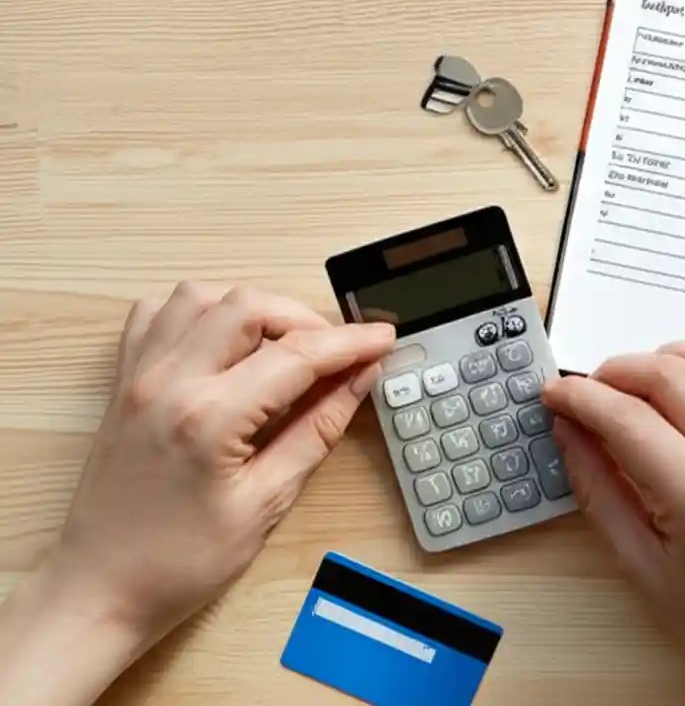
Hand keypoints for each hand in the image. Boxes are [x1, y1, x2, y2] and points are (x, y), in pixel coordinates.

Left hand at [0, 282, 393, 704]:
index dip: (350, 342)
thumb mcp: (267, 502)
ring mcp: (138, 376)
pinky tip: (226, 342)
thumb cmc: (181, 562)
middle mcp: (167, 382)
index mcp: (208, 418)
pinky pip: (159, 314)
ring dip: (253, 308)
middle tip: (338, 352)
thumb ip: (318, 430)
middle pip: (249, 306)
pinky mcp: (123, 381)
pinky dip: (200, 312)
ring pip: (202, 296)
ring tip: (285, 344)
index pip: (297, 355)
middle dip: (305, 319)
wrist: (101, 588)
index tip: (383, 338)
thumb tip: (358, 380)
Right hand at [542, 343, 684, 705]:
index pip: (625, 418)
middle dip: (616, 370)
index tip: (556, 394)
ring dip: (672, 355)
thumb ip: (599, 492)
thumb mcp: (642, 567)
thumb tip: (570, 433)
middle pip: (669, 375)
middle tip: (589, 390)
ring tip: (642, 377)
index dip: (579, 397)